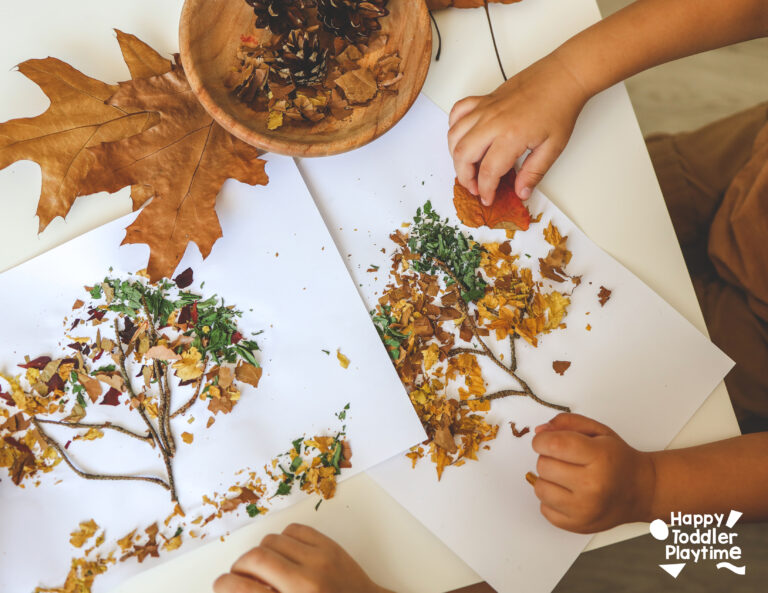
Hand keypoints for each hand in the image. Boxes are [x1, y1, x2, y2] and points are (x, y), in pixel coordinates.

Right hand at [213, 523, 392, 592]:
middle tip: (240, 575)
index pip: (243, 589)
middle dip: (240, 566)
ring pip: (272, 540)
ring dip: (261, 553)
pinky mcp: (330, 547)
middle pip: (254, 558)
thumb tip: (238, 587)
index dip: (224, 584)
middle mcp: (304, 583)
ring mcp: (319, 560)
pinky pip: (294, 530)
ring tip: (264, 567)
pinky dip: (284, 539)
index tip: (221, 584)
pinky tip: (285, 554)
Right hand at [447, 51, 588, 205]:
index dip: (485, 190)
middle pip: (463, 155)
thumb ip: (534, 172)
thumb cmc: (560, 107)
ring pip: (454, 135)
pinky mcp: (484, 99)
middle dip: (465, 177)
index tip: (488, 198)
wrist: (562, 77)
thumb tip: (521, 192)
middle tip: (475, 187)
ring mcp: (485, 108)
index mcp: (511, 136)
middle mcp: (492, 121)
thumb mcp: (553, 147)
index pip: (488, 171)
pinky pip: (457, 112)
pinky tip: (462, 137)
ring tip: (467, 167)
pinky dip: (454, 127)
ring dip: (456, 156)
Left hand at [530, 413, 655, 533]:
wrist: (641, 490)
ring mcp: (584, 509)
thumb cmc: (618, 460)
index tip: (544, 441)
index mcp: (599, 457)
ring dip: (548, 480)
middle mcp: (592, 486)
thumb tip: (540, 431)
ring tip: (566, 477)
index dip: (541, 440)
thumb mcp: (598, 431)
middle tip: (566, 460)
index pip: (553, 445)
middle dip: (548, 459)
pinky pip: (545, 509)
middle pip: (543, 466)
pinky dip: (551, 500)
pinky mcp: (577, 525)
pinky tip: (568, 493)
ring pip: (540, 488)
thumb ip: (567, 423)